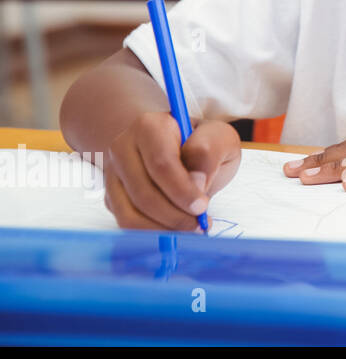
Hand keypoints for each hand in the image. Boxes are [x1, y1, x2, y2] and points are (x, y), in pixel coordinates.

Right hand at [103, 112, 241, 230]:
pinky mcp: (111, 196)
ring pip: (131, 212)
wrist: (181, 148)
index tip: (202, 206)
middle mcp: (123, 147)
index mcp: (150, 126)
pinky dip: (152, 232)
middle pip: (144, 193)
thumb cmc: (202, 143)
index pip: (161, 164)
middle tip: (198, 221)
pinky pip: (126, 223)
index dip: (182, 190)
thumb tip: (196, 182)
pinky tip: (174, 228)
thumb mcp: (220, 137)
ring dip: (164, 227)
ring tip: (190, 226)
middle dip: (175, 214)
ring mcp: (113, 173)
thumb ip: (210, 151)